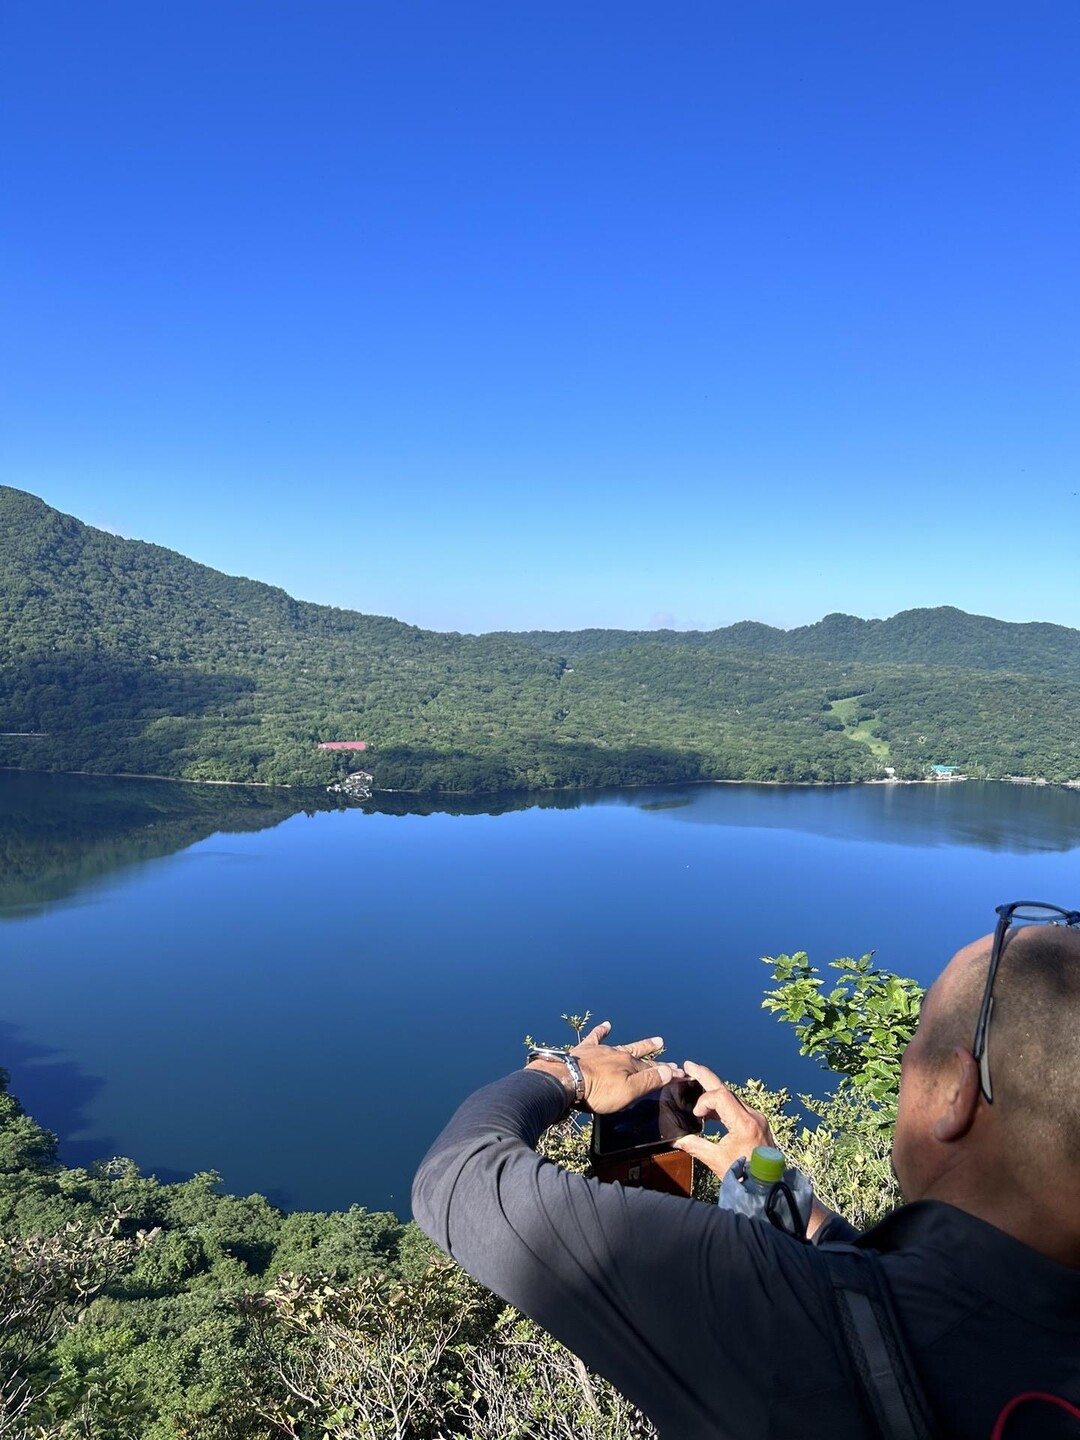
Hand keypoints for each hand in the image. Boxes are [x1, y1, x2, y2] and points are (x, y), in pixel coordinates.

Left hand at [566, 1020, 682, 1112]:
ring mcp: (602, 1050)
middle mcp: (618, 1054)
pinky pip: (596, 1037)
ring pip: (623, 1045)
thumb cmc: (598, 1091)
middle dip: (654, 1053)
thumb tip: (670, 1070)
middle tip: (665, 1046)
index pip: (653, 1069)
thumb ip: (649, 1080)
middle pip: (640, 1055)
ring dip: (638, 1044)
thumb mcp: (628, 1091)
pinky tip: (606, 1025)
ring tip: (652, 1039)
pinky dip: (601, 1031)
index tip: (680, 1072)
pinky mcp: (585, 1050)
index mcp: (629, 1065)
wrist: (567, 1080)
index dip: (667, 1072)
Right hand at [671, 1060, 774, 1177]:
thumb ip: (695, 1146)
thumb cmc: (745, 1176)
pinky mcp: (757, 1123)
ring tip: (695, 1082)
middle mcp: (753, 1116)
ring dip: (713, 1091)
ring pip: (732, 1096)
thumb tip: (675, 1139)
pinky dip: (722, 1103)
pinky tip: (709, 1109)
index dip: (703, 1101)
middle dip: (705, 1076)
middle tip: (689, 1065)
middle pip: (726, 1089)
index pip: (720, 1096)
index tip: (696, 1115)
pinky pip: (737, 1106)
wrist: (769, 1188)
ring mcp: (757, 1118)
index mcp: (744, 1123)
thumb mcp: (717, 1161)